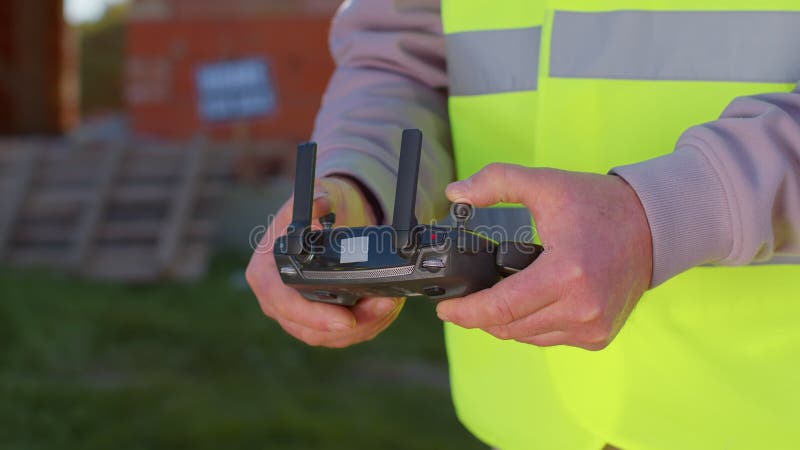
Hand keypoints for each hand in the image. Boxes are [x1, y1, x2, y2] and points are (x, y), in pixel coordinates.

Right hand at [246, 177, 403, 347]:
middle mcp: (276, 302)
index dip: (312, 315)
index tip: (344, 319)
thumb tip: (321, 204)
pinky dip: (368, 326)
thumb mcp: (307, 203)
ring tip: (390, 304)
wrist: (317, 227)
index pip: (282, 303)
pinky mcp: (317, 324)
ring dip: (365, 325)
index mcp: (264, 275)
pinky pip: (341, 336)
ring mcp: (296, 317)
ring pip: (330, 337)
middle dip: (351, 325)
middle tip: (383, 306)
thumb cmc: (307, 218)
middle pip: (310, 330)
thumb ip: (314, 201)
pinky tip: (386, 311)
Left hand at [436, 164, 652, 349]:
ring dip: (506, 322)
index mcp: (565, 273)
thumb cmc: (598, 205)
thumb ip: (495, 182)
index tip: (444, 308)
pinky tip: (528, 304)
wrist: (653, 226)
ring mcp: (593, 326)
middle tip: (465, 298)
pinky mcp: (599, 335)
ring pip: (527, 337)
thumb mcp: (545, 184)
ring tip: (496, 297)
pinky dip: (532, 325)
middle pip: (509, 327)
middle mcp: (582, 307)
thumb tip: (454, 193)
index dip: (465, 312)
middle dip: (480, 315)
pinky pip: (549, 339)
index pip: (500, 307)